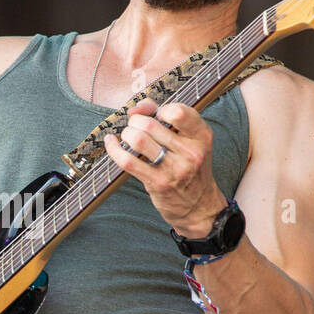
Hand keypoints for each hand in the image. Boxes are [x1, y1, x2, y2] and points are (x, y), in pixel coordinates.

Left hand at [103, 98, 226, 236]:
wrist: (198, 206)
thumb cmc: (189, 168)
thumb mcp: (189, 141)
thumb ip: (166, 118)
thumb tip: (136, 107)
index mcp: (202, 136)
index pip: (177, 111)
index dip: (158, 109)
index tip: (151, 114)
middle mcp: (191, 152)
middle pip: (151, 124)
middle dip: (136, 122)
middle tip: (135, 128)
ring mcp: (175, 169)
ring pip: (138, 139)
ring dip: (127, 134)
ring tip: (127, 137)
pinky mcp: (158, 183)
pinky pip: (128, 160)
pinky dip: (114, 149)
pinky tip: (111, 143)